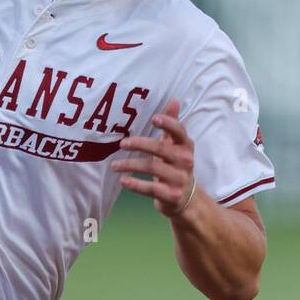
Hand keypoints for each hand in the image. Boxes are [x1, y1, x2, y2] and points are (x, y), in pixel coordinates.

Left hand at [111, 99, 195, 217]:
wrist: (186, 198)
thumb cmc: (175, 166)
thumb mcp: (176, 146)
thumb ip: (172, 125)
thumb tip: (174, 101)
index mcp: (186, 146)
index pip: (179, 131)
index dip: (168, 124)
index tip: (153, 119)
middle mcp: (185, 161)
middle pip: (161, 149)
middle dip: (140, 144)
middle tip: (122, 144)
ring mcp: (179, 179)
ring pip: (152, 168)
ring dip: (130, 165)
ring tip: (114, 166)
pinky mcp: (171, 195)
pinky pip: (151, 189)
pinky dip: (135, 184)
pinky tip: (123, 180)